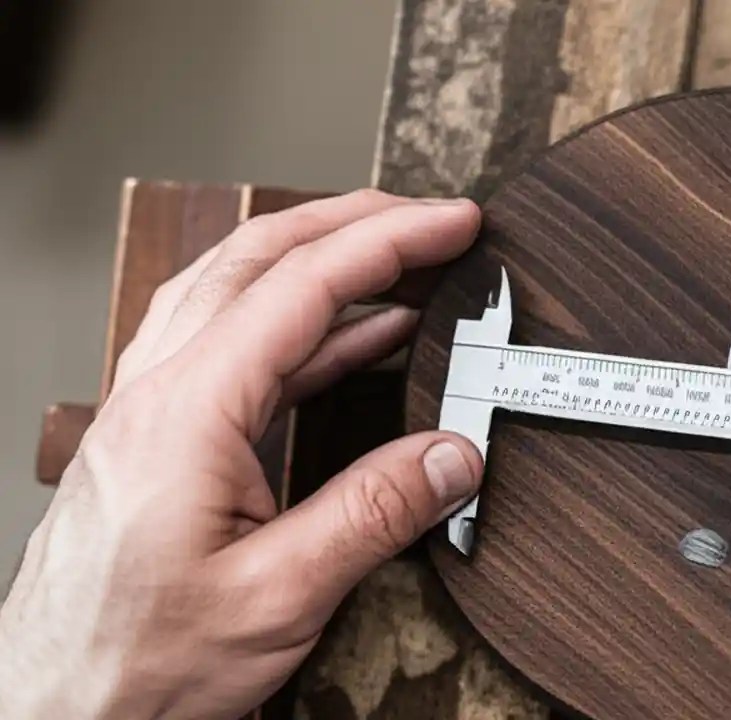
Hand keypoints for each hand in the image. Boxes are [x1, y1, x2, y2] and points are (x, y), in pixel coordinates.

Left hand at [0, 191, 484, 718]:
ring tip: (400, 261)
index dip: (388, 243)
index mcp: (186, 413)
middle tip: (430, 220)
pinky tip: (358, 339)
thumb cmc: (136, 663)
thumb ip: (373, 516)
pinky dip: (305, 325)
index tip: (451, 225)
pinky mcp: (161, 437)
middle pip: (257, 258)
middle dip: (353, 221)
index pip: (301, 286)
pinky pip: (235, 345)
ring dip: (323, 259)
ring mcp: (153, 410)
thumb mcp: (277, 598)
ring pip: (237, 289)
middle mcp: (159, 392)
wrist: (55, 708)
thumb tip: (453, 455)